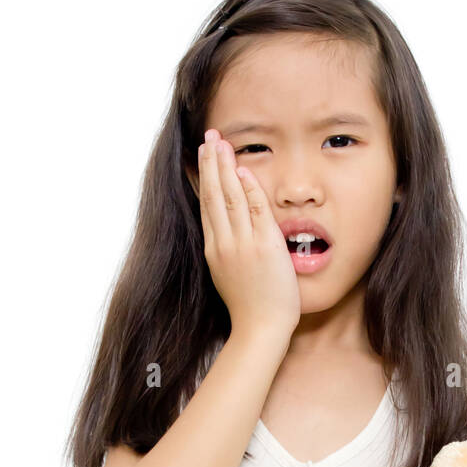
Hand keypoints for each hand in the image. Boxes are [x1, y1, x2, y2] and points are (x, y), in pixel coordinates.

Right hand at [198, 128, 300, 343]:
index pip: (207, 206)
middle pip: (212, 194)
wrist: (260, 329)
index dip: (204, 178)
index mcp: (214, 251)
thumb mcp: (232, 278)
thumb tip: (233, 237)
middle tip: (209, 137)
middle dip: (210, 163)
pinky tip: (243, 169)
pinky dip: (248, 189)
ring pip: (229, 197)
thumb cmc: (252, 309)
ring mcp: (242, 244)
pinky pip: (255, 210)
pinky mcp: (263, 246)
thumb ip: (232, 254)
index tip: (203, 157)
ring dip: (225, 166)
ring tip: (221, 143)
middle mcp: (223, 244)